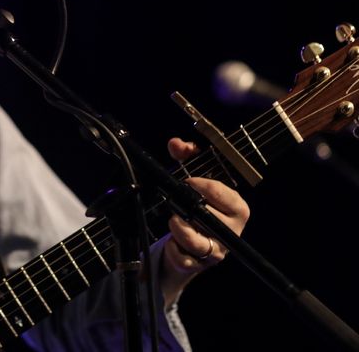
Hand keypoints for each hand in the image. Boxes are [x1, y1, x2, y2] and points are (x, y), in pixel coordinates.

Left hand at [159, 137, 250, 305]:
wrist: (186, 241)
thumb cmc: (195, 204)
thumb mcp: (193, 176)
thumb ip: (186, 155)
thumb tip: (177, 144)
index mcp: (236, 208)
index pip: (226, 196)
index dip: (204, 186)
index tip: (188, 181)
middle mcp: (231, 231)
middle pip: (213, 220)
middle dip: (191, 208)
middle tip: (177, 201)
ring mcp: (217, 250)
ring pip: (200, 242)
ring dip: (181, 229)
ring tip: (174, 220)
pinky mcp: (199, 264)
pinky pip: (185, 259)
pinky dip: (174, 248)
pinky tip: (171, 240)